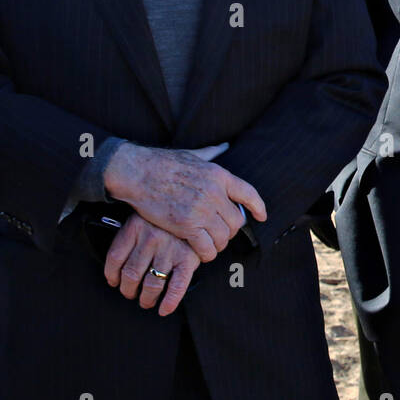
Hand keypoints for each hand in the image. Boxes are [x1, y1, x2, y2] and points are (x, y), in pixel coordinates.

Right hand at [102, 142, 265, 260]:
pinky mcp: (186, 225)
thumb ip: (211, 153)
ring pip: (223, 236)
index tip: (262, 216)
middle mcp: (214, 193)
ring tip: (211, 244)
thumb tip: (224, 146)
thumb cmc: (162, 162)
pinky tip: (202, 253)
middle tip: (222, 233)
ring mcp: (201, 210)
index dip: (258, 207)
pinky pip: (206, 247)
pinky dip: (207, 253)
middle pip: (237, 221)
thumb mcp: (192, 154)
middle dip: (231, 231)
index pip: (249, 194)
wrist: (138, 172)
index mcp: (219, 175)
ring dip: (219, 244)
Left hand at [104, 214, 200, 315]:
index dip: (111, 274)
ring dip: (146, 298)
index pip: (115, 257)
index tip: (114, 281)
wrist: (197, 201)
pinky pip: (176, 285)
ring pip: (151, 283)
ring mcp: (169, 249)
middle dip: (128, 290)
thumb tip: (121, 260)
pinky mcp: (187, 258)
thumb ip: (134, 231)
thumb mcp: (147, 212)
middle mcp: (150, 239)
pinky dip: (169, 301)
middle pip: (131, 274)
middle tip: (130, 294)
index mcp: (135, 226)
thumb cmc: (170, 210)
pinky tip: (164, 309)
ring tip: (146, 301)